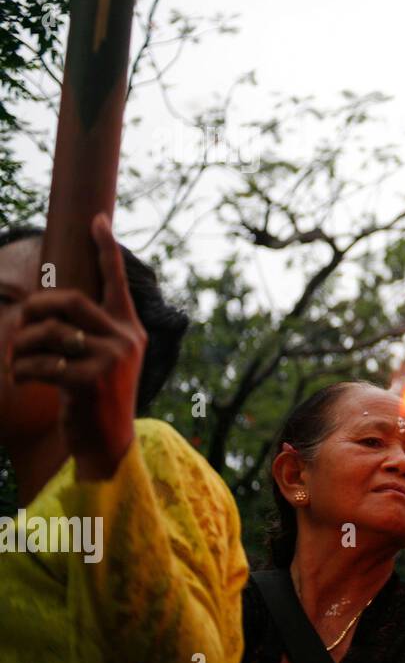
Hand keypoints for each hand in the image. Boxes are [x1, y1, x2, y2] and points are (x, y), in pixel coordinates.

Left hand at [10, 214, 142, 479]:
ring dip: (21, 348)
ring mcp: (111, 358)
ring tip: (17, 363)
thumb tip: (42, 311)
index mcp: (129, 329)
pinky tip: (23, 381)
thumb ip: (87, 333)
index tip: (97, 219)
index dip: (106, 248)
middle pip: (69, 301)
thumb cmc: (97, 400)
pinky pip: (42, 363)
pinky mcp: (91, 380)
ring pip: (48, 333)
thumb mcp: (102, 361)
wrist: (109, 443)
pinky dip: (23, 371)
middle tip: (20, 326)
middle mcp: (125, 338)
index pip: (116, 281)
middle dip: (34, 309)